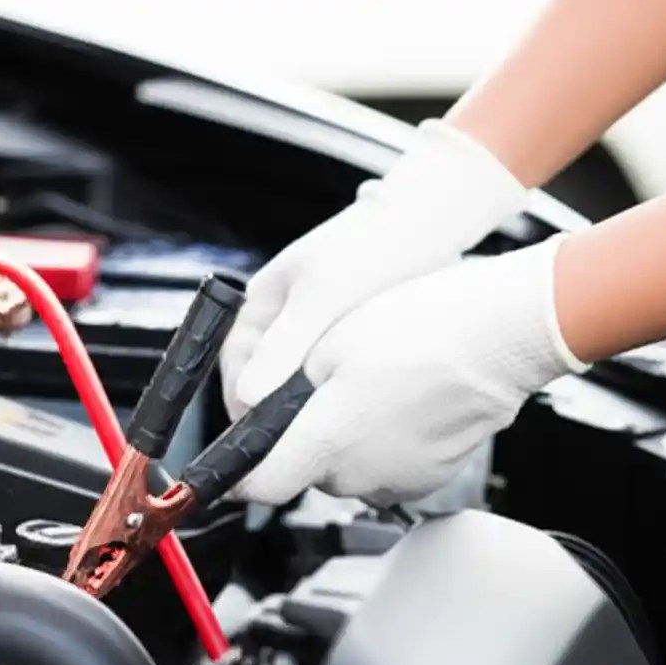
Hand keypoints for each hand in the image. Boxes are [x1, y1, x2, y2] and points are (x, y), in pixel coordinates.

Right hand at [222, 120, 528, 418]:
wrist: (429, 220)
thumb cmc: (372, 246)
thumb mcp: (322, 298)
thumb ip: (284, 346)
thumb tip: (248, 397)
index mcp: (261, 303)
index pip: (235, 365)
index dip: (242, 404)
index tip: (260, 438)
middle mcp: (282, 318)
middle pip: (265, 378)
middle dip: (277, 411)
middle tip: (298, 444)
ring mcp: (314, 328)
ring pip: (299, 381)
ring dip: (308, 406)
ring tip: (327, 431)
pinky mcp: (347, 337)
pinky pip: (330, 376)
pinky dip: (337, 394)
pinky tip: (355, 409)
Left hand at [227, 236, 588, 505]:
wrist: (501, 335)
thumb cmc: (421, 328)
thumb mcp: (329, 346)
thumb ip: (285, 392)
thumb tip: (258, 412)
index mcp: (327, 442)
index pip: (262, 486)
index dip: (239, 477)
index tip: (229, 470)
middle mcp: (361, 475)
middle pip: (306, 473)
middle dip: (302, 440)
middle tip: (320, 391)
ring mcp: (400, 480)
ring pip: (347, 473)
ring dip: (344, 444)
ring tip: (367, 390)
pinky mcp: (431, 478)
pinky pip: (386, 471)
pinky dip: (381, 445)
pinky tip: (397, 403)